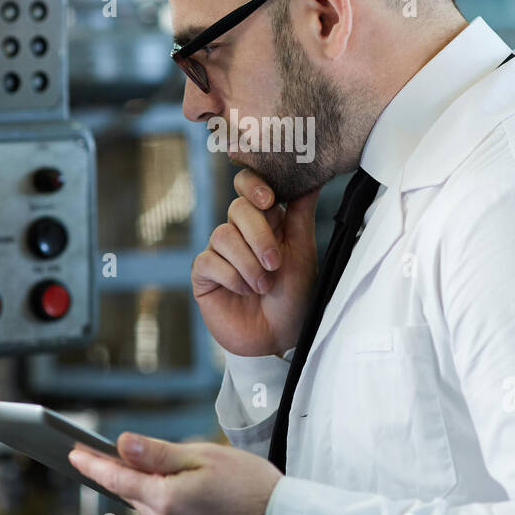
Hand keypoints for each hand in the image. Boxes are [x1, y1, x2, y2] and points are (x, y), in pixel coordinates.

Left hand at [69, 433, 281, 514]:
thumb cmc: (252, 488)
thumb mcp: (206, 457)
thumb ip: (159, 452)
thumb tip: (122, 443)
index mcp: (166, 498)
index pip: (117, 479)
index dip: (93, 464)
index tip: (75, 454)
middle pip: (138, 495)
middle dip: (144, 477)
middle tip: (171, 463)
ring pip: (157, 513)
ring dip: (168, 497)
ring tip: (207, 488)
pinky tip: (209, 509)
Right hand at [190, 167, 319, 357]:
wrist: (280, 337)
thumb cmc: (294, 296)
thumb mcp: (302, 251)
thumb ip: (301, 213)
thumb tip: (311, 177)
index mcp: (265, 220)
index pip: (248, 185)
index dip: (253, 185)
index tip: (268, 200)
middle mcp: (239, 231)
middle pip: (238, 208)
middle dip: (260, 236)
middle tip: (275, 263)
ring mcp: (219, 252)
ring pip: (223, 235)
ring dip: (248, 263)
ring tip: (264, 286)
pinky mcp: (204, 274)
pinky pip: (209, 260)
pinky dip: (232, 277)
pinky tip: (244, 291)